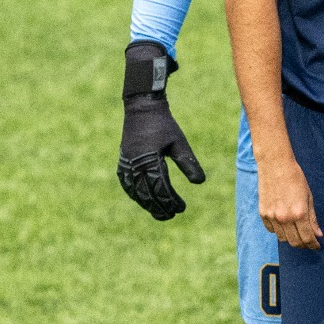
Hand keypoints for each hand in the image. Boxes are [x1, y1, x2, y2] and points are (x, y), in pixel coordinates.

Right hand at [117, 42, 204, 219]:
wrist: (142, 108)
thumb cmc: (164, 125)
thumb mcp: (179, 142)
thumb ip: (188, 162)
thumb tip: (200, 183)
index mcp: (149, 159)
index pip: (161, 187)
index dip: (171, 201)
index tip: (181, 209)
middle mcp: (135, 163)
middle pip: (147, 192)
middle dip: (159, 207)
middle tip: (171, 216)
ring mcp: (126, 162)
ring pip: (135, 190)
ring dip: (147, 203)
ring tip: (159, 213)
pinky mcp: (123, 160)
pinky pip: (126, 182)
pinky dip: (134, 193)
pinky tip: (142, 200)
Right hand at [257, 156, 320, 248]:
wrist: (275, 165)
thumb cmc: (296, 179)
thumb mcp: (309, 197)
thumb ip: (313, 218)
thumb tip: (318, 234)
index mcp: (299, 213)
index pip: (307, 238)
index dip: (313, 245)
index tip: (317, 246)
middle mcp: (284, 217)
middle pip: (294, 242)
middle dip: (303, 245)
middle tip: (308, 242)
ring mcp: (272, 216)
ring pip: (282, 238)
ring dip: (291, 238)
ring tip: (297, 232)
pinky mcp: (262, 213)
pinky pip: (271, 230)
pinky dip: (279, 231)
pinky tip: (284, 224)